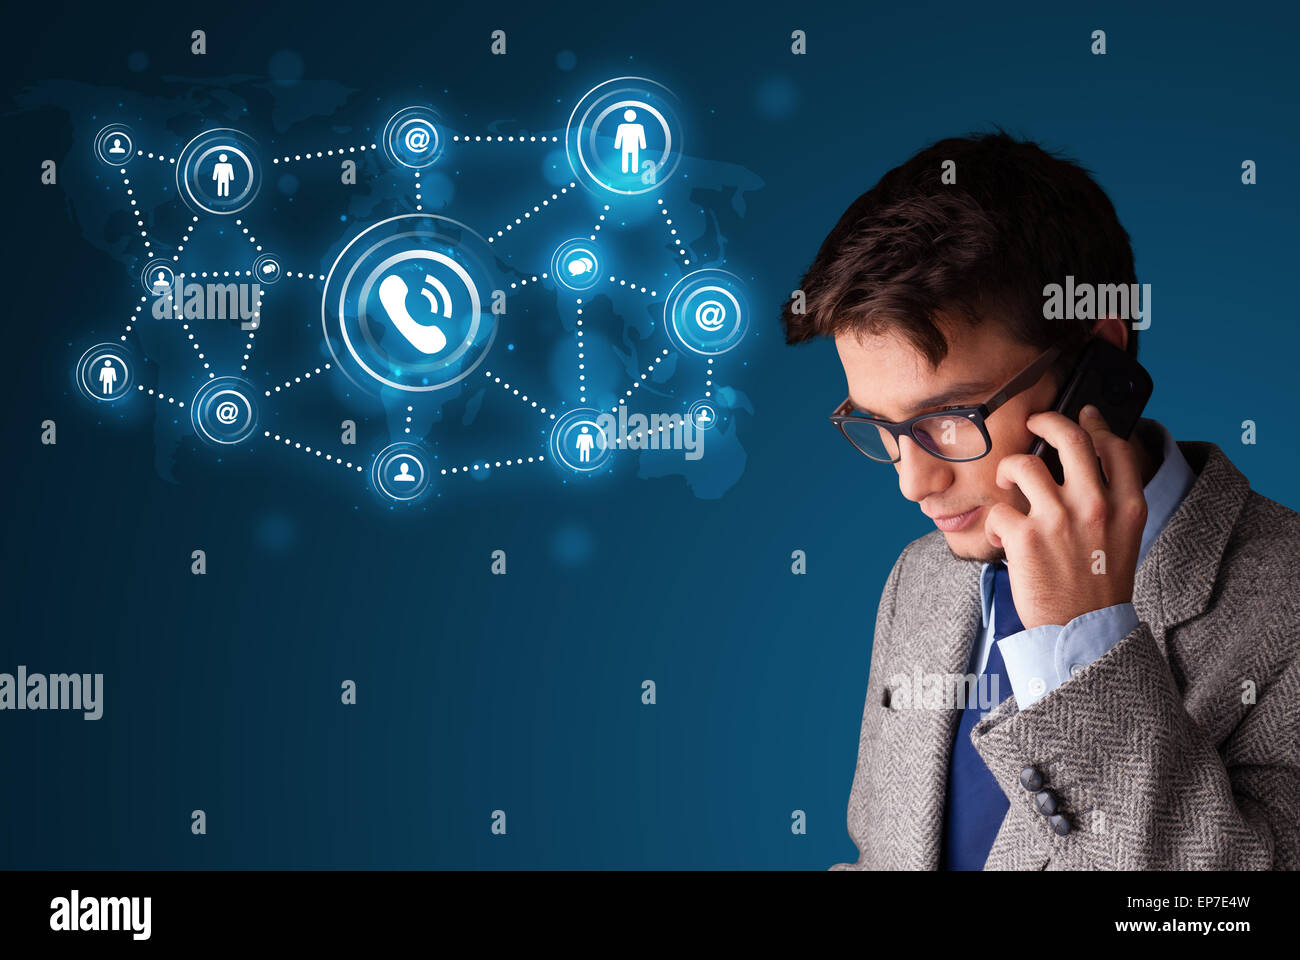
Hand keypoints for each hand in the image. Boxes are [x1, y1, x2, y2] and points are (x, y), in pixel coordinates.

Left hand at [983, 405, 1147, 629]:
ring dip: (1008, 470)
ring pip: (1023, 465)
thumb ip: (1111, 503)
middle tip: (1033, 421)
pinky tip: (1000, 539)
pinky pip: (999, 510)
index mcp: (1127, 506)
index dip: (1096, 424)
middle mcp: (1095, 505)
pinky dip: (994, 525)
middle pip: (1070, 437)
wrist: (1083, 632)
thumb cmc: (1098, 586)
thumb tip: (1089, 467)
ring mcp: (1059, 519)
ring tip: (1007, 484)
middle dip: (1046, 420)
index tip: (1083, 416)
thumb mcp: (1123, 539)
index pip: (1115, 446)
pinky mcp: (1025, 537)